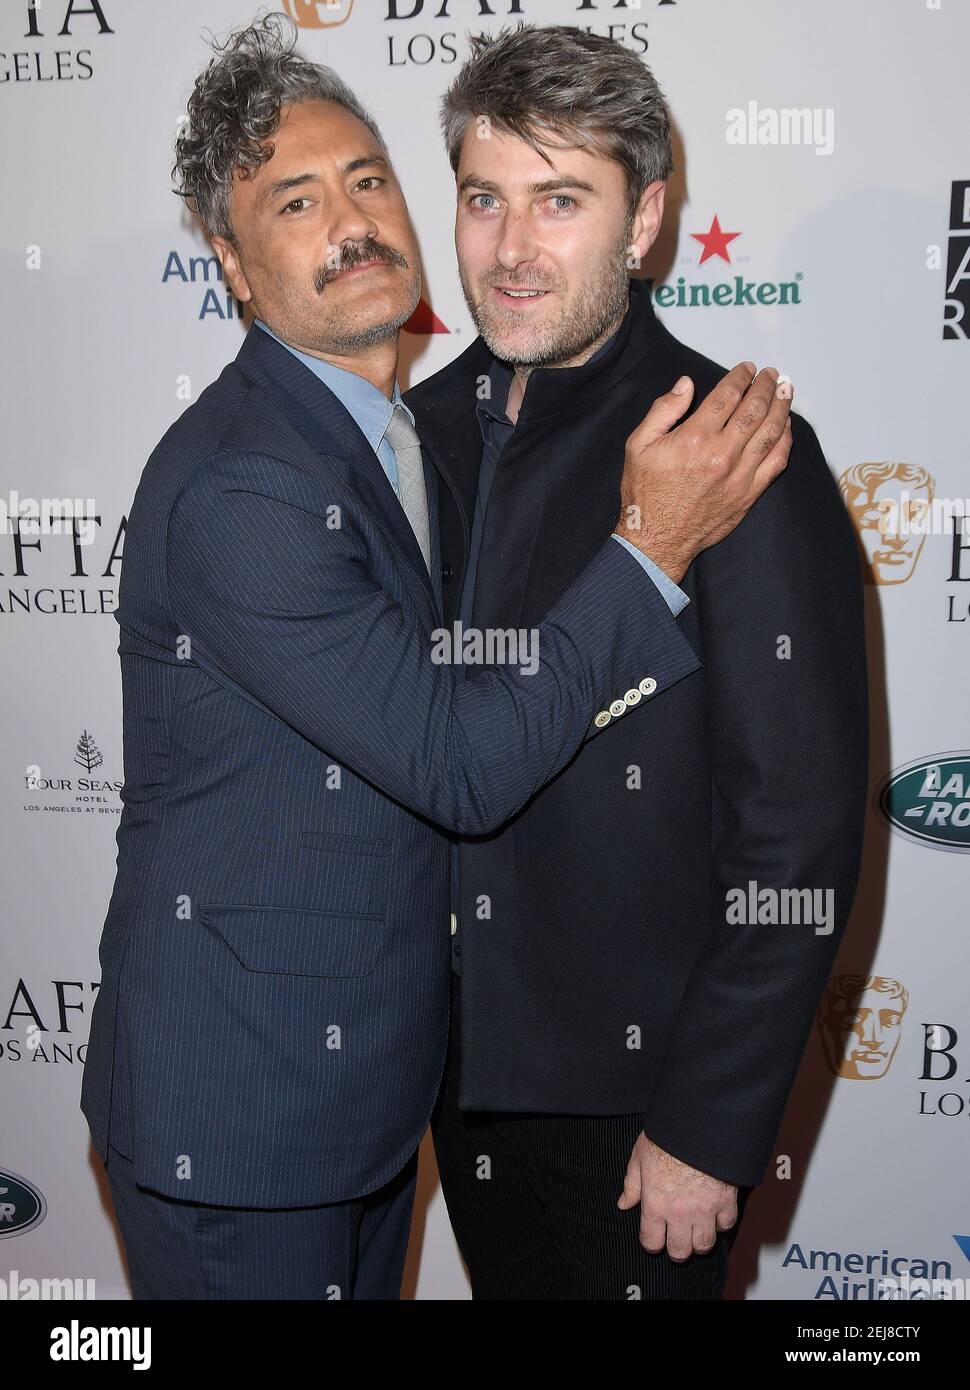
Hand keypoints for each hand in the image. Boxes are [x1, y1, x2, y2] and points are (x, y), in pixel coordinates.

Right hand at [615, 363, 792, 583]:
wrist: (656, 539)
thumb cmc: (645, 493)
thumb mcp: (638, 445)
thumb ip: (663, 410)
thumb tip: (686, 384)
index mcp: (695, 438)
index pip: (728, 395)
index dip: (741, 377)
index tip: (748, 369)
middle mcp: (722, 453)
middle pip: (755, 409)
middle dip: (766, 386)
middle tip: (772, 375)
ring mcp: (740, 475)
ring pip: (771, 432)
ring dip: (782, 407)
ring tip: (786, 392)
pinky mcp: (749, 493)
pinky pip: (777, 461)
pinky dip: (785, 439)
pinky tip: (786, 426)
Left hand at [617, 1132, 738, 1260]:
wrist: (699, 1124)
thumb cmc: (667, 1137)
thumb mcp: (639, 1156)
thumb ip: (632, 1184)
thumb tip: (624, 1204)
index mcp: (655, 1204)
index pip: (651, 1242)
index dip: (651, 1242)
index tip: (654, 1236)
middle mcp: (680, 1214)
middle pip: (679, 1252)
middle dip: (676, 1248)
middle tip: (676, 1237)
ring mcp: (705, 1210)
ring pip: (704, 1245)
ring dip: (699, 1241)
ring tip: (696, 1230)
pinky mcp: (726, 1201)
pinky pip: (726, 1225)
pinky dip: (721, 1223)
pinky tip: (714, 1213)